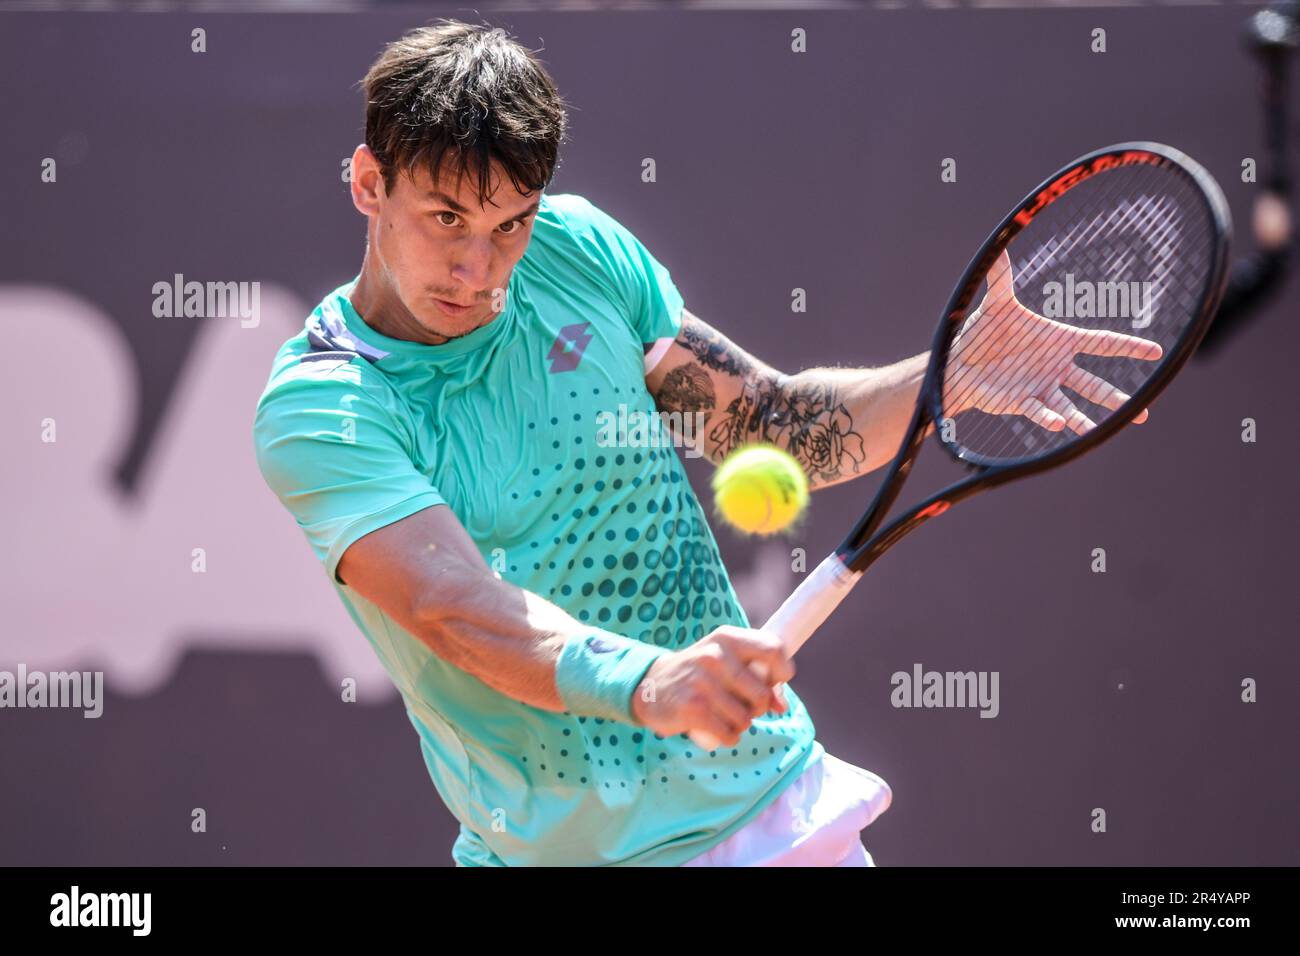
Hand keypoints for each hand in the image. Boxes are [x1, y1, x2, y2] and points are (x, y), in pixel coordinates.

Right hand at [630, 626, 793, 748]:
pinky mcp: (693, 707)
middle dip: (758, 708)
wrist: (649, 686)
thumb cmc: (699, 675)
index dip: (782, 671)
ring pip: (746, 718)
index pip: (773, 649)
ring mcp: (703, 681)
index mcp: (728, 638)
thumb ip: (758, 678)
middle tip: (741, 706)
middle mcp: (715, 655)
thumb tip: (781, 706)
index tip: (774, 683)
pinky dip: (727, 737)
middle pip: (762, 694)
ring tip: (723, 716)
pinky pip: (728, 733)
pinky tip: (716, 729)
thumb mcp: (726, 664)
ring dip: (739, 725)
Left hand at [943, 250, 1161, 434]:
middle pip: (1094, 384)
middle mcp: (1057, 367)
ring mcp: (1042, 387)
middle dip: (1117, 398)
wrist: (960, 361)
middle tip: (1143, 413)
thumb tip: (999, 245)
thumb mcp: (996, 304)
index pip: (1101, 343)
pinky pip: (1039, 411)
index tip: (1156, 352)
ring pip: (1071, 406)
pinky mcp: (1023, 402)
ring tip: (1103, 429)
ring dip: (1085, 419)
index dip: (1127, 347)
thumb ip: (1001, 278)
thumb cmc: (984, 331)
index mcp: (1061, 340)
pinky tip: (1057, 423)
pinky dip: (1048, 417)